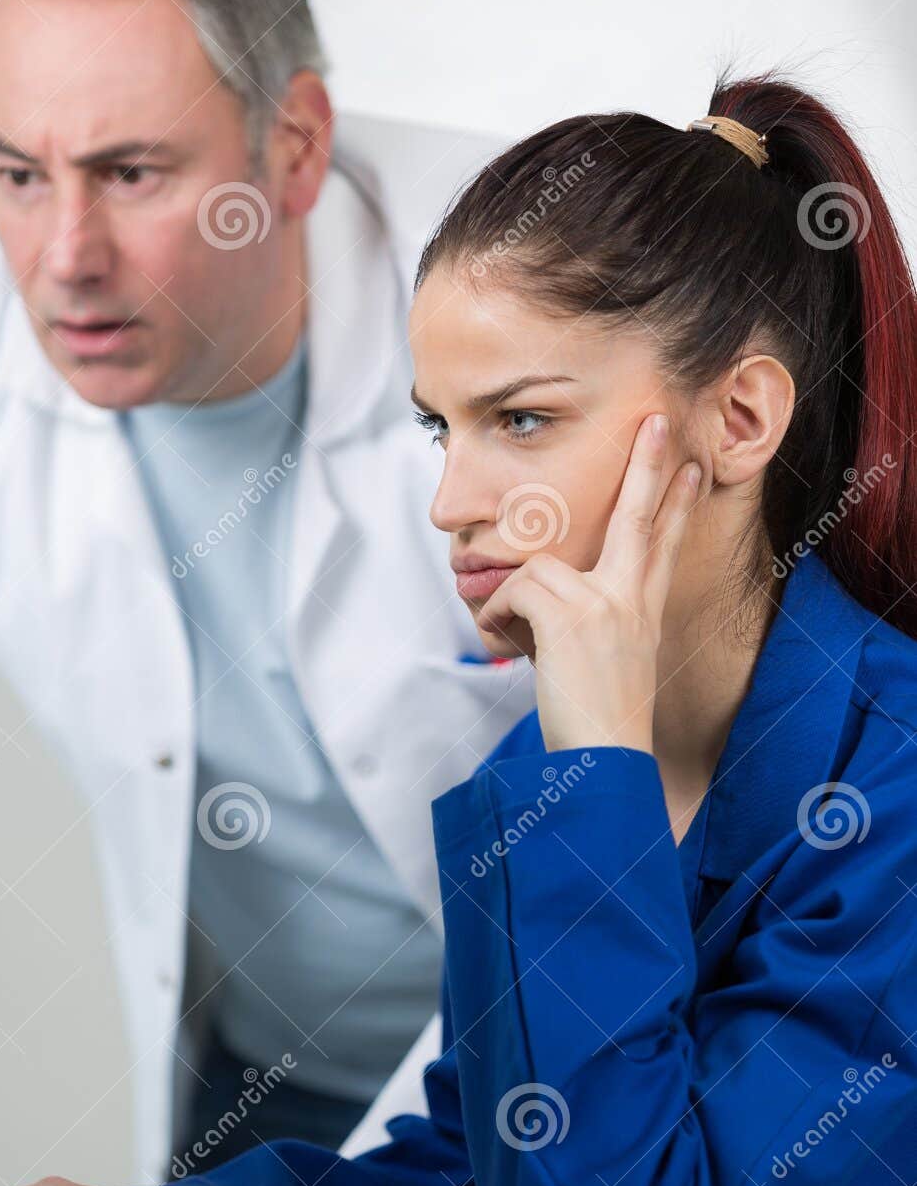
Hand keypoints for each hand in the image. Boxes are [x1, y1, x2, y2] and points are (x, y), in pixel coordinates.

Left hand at [477, 412, 700, 753]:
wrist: (606, 763)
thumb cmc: (596, 726)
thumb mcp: (599, 666)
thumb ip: (579, 626)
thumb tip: (530, 603)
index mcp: (642, 613)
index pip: (664, 547)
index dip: (678, 507)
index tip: (691, 469)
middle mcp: (630, 602)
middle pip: (640, 519)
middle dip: (648, 468)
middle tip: (654, 422)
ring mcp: (604, 605)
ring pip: (539, 566)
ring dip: (508, 600)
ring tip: (506, 639)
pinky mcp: (571, 616)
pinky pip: (515, 588)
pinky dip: (494, 618)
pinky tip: (502, 648)